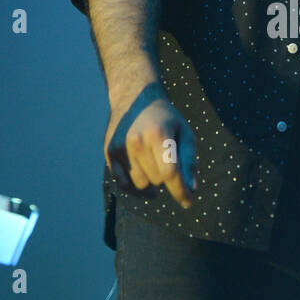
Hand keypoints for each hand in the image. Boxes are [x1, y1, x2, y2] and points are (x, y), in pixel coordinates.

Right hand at [104, 83, 196, 208]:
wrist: (135, 98)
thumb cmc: (166, 118)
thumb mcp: (185, 132)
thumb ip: (189, 160)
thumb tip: (191, 189)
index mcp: (158, 135)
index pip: (170, 173)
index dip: (181, 191)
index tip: (188, 202)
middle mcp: (136, 142)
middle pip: (157, 180)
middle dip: (166, 176)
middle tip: (166, 157)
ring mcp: (120, 148)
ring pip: (141, 184)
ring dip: (151, 179)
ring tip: (152, 158)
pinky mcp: (109, 153)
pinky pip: (123, 183)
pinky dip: (134, 184)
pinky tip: (142, 172)